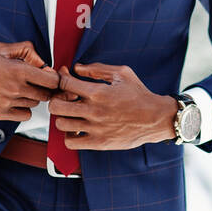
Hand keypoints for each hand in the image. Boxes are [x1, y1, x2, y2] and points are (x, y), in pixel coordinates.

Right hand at [0, 41, 59, 121]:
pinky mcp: (0, 114)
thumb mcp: (2, 48)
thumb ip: (26, 50)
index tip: (47, 75)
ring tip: (19, 89)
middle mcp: (15, 89)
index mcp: (18, 71)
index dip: (53, 77)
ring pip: (35, 104)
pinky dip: (23, 109)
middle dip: (43, 87)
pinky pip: (25, 115)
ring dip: (32, 97)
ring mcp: (7, 103)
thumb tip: (42, 61)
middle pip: (46, 94)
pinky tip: (15, 100)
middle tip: (35, 82)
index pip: (52, 80)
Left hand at [48, 62, 176, 150]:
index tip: (65, 79)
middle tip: (65, 98)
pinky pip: (70, 142)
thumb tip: (76, 68)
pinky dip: (69, 135)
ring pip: (61, 124)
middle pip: (56, 105)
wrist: (156, 118)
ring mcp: (95, 128)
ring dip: (63, 117)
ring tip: (73, 114)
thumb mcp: (122, 73)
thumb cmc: (139, 94)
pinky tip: (78, 128)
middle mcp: (94, 111)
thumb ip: (97, 68)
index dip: (60, 79)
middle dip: (56, 99)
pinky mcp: (99, 143)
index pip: (64, 83)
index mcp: (98, 92)